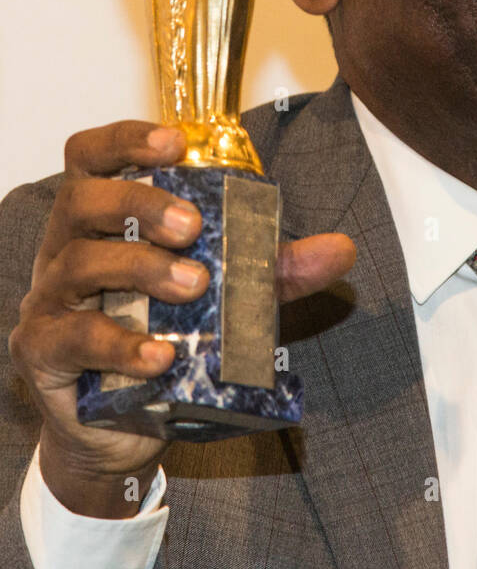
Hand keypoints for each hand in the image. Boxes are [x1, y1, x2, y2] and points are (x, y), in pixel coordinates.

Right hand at [8, 120, 354, 516]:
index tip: (174, 144)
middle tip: (193, 227)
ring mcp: (50, 300)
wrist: (121, 428)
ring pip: (79, 263)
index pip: (91, 156)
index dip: (125, 140)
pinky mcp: (43, 353)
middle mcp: (66, 249)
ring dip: (140, 268)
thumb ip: (274, 271)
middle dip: (140, 204)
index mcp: (101, 219)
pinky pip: (73, 339)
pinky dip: (121, 345)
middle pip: (82, 200)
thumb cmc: (162, 338)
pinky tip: (162, 354)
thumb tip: (340, 249)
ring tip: (194, 286)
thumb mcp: (225, 298)